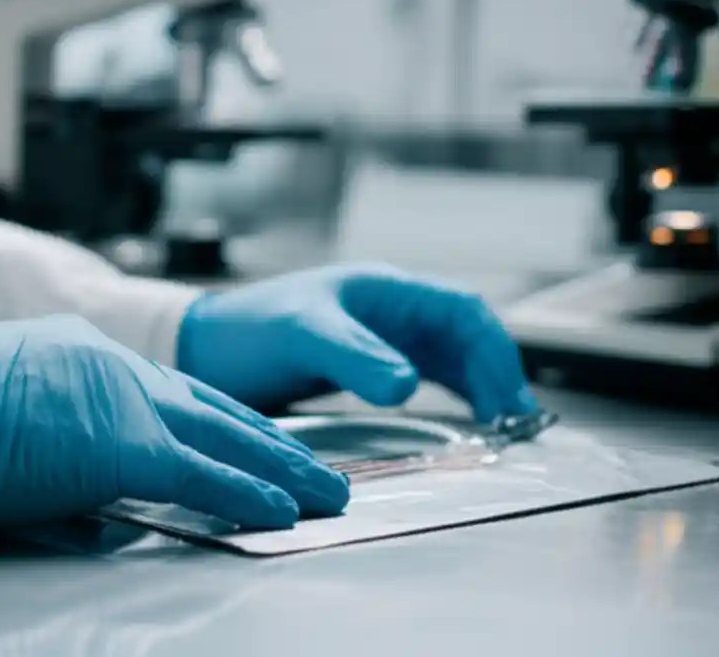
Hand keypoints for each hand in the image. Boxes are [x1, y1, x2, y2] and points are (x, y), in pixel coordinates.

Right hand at [0, 316, 347, 529]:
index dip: (229, 424)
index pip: (176, 393)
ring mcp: (113, 397)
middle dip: (276, 443)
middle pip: (216, 408)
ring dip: (284, 468)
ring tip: (330, 494)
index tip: (267, 443)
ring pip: (223, 434)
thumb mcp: (2, 435)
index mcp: (83, 356)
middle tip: (324, 469)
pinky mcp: (108, 441)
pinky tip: (284, 510)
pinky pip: (197, 471)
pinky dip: (246, 491)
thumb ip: (62, 464)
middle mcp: (110, 365)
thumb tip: (98, 517)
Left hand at [177, 263, 536, 421]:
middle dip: (498, 373)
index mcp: (385, 290)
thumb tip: (408, 386)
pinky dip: (454, 397)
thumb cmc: (247, 329)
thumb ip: (355, 358)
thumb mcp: (303, 336)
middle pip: (466, 336)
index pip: (462, 311)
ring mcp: (382, 337)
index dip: (493, 352)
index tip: (508, 396)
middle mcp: (391, 310)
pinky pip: (428, 376)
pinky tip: (465, 423)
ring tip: (504, 427)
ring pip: (451, 357)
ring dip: (482, 387)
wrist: (202, 346)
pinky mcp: (367, 365)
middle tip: (517, 422)